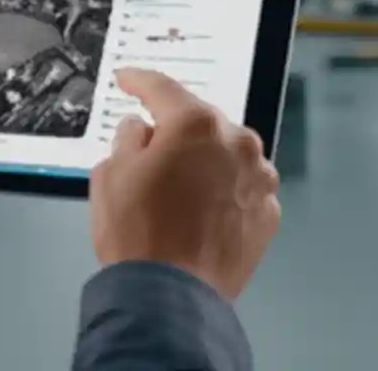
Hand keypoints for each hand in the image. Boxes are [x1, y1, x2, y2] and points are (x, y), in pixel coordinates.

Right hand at [90, 68, 280, 299]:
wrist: (171, 297)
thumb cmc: (138, 234)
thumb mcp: (111, 173)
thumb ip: (129, 137)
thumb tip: (143, 130)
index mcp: (195, 124)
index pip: (162, 89)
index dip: (138, 81)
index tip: (128, 80)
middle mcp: (236, 143)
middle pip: (200, 121)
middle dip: (175, 129)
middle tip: (148, 147)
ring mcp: (258, 179)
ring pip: (226, 153)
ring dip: (204, 160)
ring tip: (176, 187)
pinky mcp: (267, 213)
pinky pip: (241, 187)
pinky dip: (222, 190)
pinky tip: (199, 210)